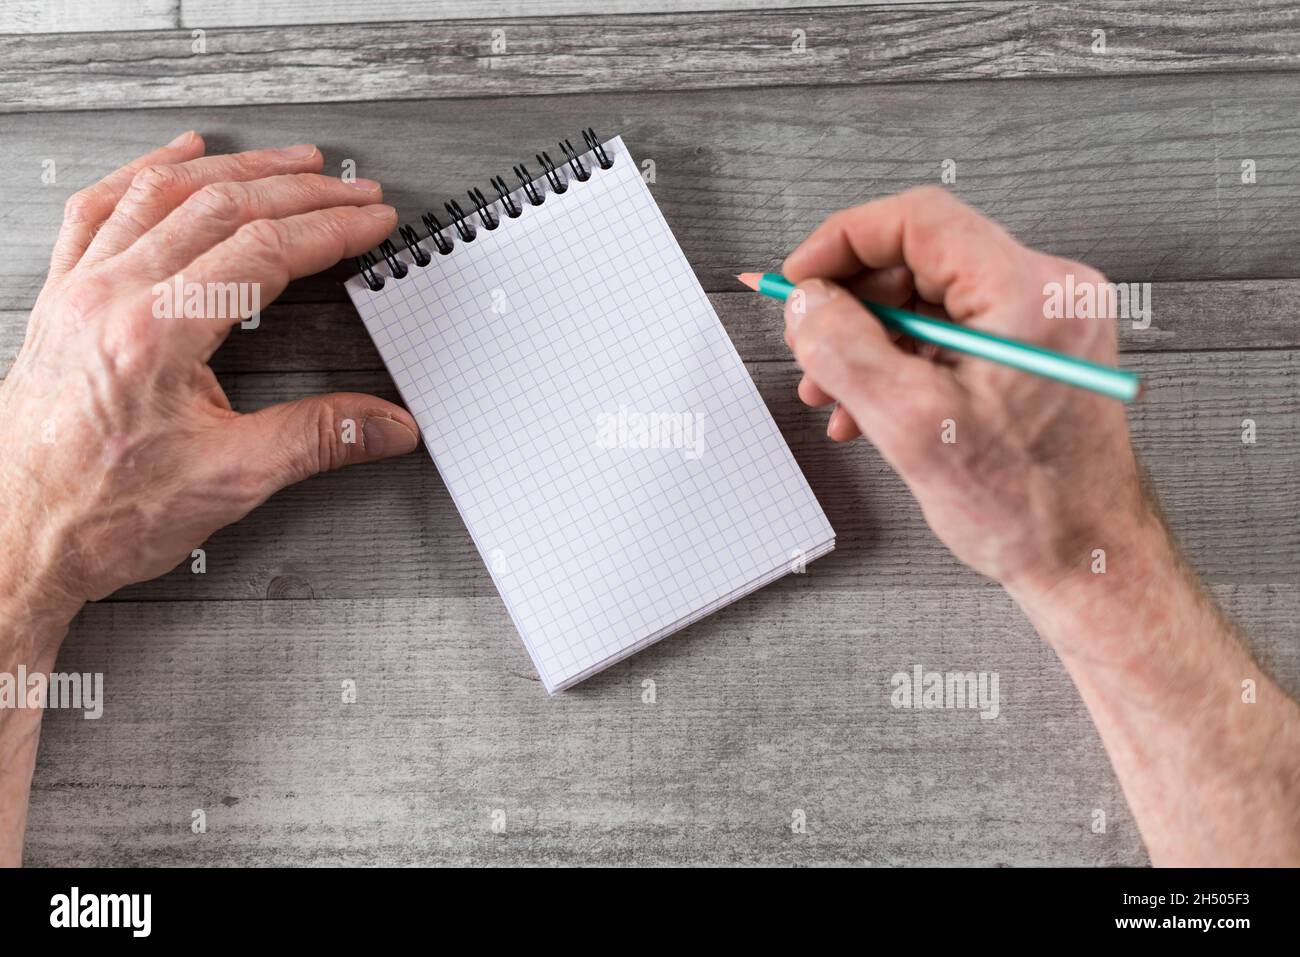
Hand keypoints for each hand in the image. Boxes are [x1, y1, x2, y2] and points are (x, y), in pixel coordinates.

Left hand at [0, 132, 417, 642]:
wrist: (14, 537)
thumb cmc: (98, 512)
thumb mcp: (230, 480)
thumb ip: (319, 440)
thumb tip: (385, 425)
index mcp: (156, 333)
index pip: (264, 252)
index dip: (330, 229)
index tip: (370, 220)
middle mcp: (112, 296)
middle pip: (221, 208)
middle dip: (299, 191)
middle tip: (351, 188)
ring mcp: (81, 289)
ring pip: (164, 194)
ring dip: (237, 168)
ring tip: (289, 161)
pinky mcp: (62, 298)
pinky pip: (100, 208)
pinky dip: (146, 170)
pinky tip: (176, 156)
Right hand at [782, 186, 1155, 607]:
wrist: (1089, 563)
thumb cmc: (1028, 508)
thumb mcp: (912, 426)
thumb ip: (846, 351)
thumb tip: (805, 304)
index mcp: (1029, 294)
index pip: (918, 221)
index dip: (843, 242)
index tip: (797, 279)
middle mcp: (1046, 294)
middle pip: (919, 260)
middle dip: (850, 305)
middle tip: (806, 348)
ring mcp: (1044, 323)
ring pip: (929, 300)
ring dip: (868, 341)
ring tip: (829, 394)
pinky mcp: (1034, 353)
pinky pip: (951, 334)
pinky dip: (903, 361)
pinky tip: (867, 407)